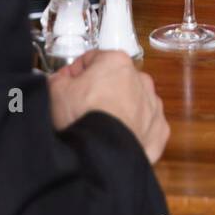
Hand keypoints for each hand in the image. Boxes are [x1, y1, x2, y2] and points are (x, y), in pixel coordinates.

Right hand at [47, 49, 169, 164]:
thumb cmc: (83, 118)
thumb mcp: (55, 91)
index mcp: (117, 62)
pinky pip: (144, 127)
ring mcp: (153, 105)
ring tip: (100, 129)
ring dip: (119, 111)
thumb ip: (57, 79)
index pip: (92, 60)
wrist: (104, 154)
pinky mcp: (159, 131)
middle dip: (99, 92)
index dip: (75, 74)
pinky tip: (116, 141)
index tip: (66, 86)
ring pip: (133, 103)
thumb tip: (59, 80)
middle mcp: (140, 79)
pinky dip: (132, 132)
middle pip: (115, 81)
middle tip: (81, 110)